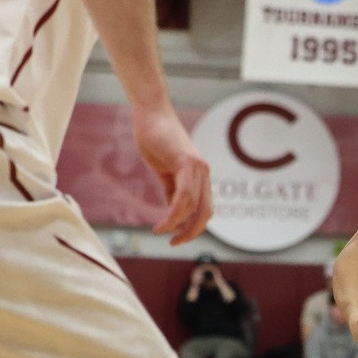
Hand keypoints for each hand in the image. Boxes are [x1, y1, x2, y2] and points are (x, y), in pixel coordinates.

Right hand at [133, 105, 211, 244]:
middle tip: (174, 243)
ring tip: (161, 231)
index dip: (194, 227)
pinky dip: (173, 214)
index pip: (205, 209)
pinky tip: (162, 223)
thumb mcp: (165, 170)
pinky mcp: (186, 162)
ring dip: (176, 225)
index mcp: (201, 175)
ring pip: (193, 207)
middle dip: (191, 232)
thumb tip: (172, 210)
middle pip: (205, 213)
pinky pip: (184, 197)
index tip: (178, 237)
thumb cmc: (156, 139)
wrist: (151, 114)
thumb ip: (171, 189)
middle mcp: (204, 172)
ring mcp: (197, 167)